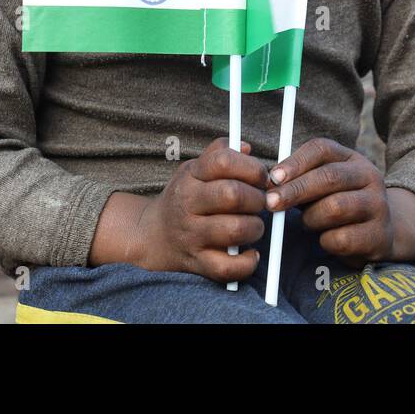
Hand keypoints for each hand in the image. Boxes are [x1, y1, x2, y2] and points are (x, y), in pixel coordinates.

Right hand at [135, 137, 270, 282]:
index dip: (252, 167)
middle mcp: (188, 203)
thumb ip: (218, 154)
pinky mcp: (197, 262)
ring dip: (256, 227)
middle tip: (262, 202)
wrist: (153, 236)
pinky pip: (228, 267)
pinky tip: (250, 253)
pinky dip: (247, 262)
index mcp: (190, 176)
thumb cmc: (182, 199)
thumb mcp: (193, 169)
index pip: (223, 161)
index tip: (261, 177)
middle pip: (233, 195)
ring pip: (236, 230)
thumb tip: (247, 147)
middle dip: (258, 198)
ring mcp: (192, 235)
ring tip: (254, 225)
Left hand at [264, 137, 393, 270]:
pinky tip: (326, 239)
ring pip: (334, 208)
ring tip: (308, 223)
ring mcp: (378, 205)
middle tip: (271, 203)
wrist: (381, 231)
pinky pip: (342, 238)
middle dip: (295, 190)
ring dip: (311, 219)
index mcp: (351, 158)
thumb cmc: (339, 203)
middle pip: (328, 177)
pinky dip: (326, 241)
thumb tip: (269, 185)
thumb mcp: (323, 184)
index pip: (321, 149)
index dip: (295, 162)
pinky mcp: (379, 235)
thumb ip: (299, 179)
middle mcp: (369, 176)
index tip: (273, 178)